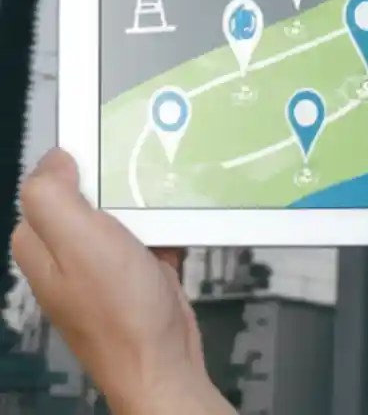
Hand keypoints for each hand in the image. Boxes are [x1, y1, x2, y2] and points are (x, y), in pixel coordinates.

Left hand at [12, 149, 232, 414]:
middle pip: (90, 196)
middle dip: (119, 187)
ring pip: (124, 215)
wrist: (161, 362)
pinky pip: (151, 237)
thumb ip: (52, 195)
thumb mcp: (78, 241)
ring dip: (149, 209)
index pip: (49, 183)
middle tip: (143, 184)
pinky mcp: (135, 276)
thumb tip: (55, 158)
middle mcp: (66, 254)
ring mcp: (102, 267)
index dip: (79, 165)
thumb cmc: (120, 310)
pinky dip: (168, 232)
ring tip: (164, 209)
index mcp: (40, 243)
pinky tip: (178, 234)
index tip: (112, 155)